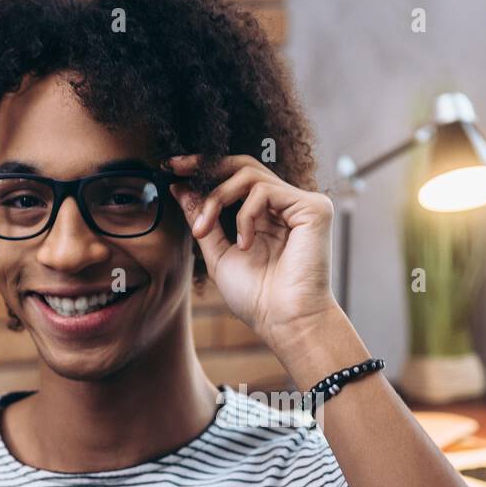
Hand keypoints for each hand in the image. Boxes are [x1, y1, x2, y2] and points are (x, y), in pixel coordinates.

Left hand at [166, 153, 338, 345]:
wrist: (284, 321)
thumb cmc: (257, 298)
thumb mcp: (219, 254)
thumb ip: (203, 219)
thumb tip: (181, 189)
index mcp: (267, 217)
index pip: (236, 179)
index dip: (205, 169)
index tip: (171, 168)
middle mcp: (285, 206)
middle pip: (243, 165)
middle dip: (206, 165)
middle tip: (175, 170)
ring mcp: (301, 204)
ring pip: (249, 174)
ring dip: (216, 200)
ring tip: (204, 231)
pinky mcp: (314, 208)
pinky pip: (265, 191)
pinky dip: (244, 216)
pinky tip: (245, 244)